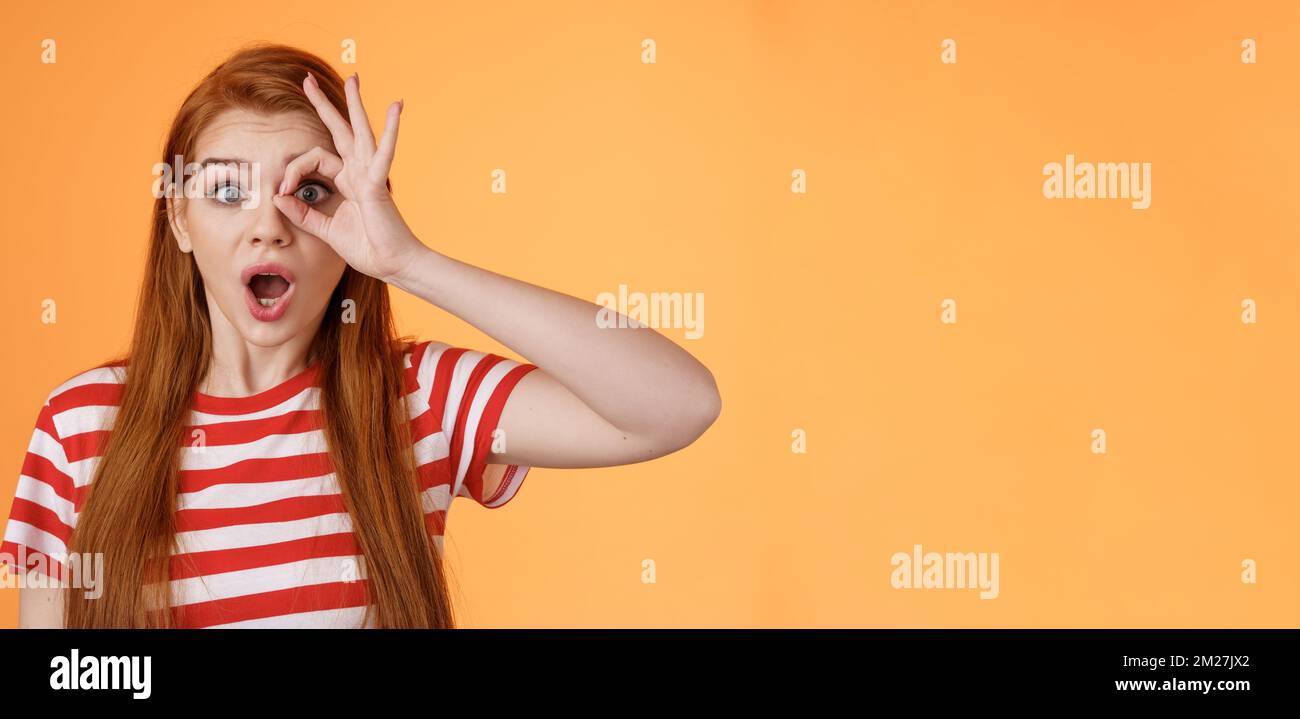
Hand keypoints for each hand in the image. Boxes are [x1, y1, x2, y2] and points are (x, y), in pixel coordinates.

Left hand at [272, 71, 424, 283]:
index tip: (280, 191)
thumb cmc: (368, 248)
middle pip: (340, 131)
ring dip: (355, 104)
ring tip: (353, 79)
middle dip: (324, 104)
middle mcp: (358, 173)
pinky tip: (397, 107)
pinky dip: (391, 130)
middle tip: (307, 79)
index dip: (292, 170)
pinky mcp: (378, 184)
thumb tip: (277, 198)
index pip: (314, 159)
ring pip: (360, 132)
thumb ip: (303, 214)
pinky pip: (383, 153)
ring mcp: (370, 175)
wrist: (394, 265)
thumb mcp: (326, 230)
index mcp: (347, 182)